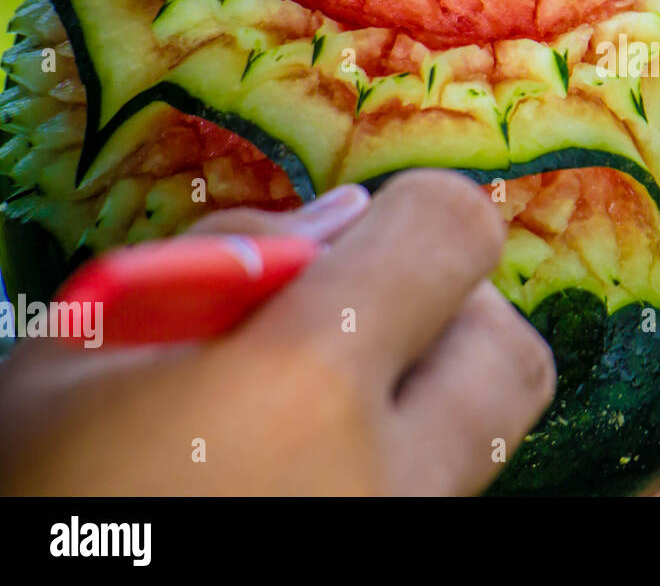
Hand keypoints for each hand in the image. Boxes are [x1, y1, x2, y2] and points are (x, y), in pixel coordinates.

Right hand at [0, 170, 555, 494]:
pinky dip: (406, 455)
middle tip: (358, 316)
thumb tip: (345, 218)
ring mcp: (403, 542)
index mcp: (303, 387)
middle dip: (454, 308)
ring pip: (493, 434)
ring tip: (326, 400)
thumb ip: (224, 257)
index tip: (363, 235)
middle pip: (511, 350)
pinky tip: (317, 464)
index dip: (418, 212)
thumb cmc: (37, 492)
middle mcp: (388, 478)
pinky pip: (445, 491)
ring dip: (436, 387)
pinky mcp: (402, 570)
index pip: (454, 236)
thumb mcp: (86, 345)